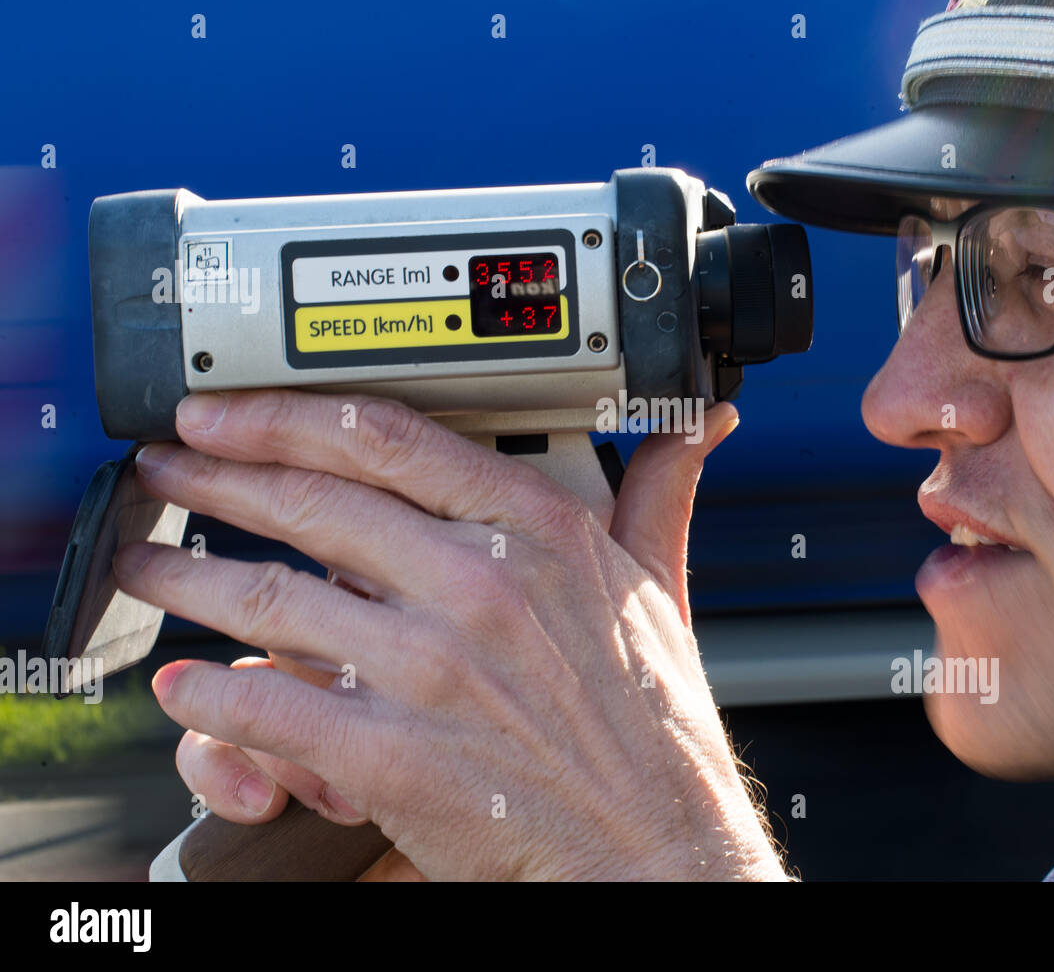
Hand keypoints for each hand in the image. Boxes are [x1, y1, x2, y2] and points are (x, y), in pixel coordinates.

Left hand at [113, 389, 786, 879]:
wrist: (654, 843)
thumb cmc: (652, 724)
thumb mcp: (661, 587)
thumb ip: (659, 493)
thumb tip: (698, 431)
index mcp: (539, 531)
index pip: (387, 440)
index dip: (285, 415)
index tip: (229, 413)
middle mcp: (480, 584)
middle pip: (310, 504)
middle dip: (216, 478)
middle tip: (169, 469)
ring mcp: (431, 669)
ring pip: (269, 601)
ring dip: (188, 580)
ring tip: (152, 567)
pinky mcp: (392, 753)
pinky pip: (268, 708)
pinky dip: (210, 697)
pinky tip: (187, 685)